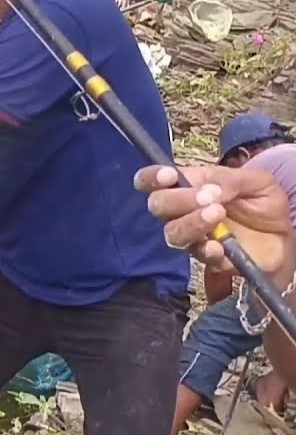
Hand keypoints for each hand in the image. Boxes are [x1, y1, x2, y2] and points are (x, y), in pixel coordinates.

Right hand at [134, 164, 292, 273]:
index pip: (152, 181)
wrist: (285, 235)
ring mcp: (194, 237)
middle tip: (208, 198)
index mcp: (188, 187)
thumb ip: (230, 180)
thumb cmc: (264, 202)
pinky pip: (199, 256)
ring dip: (191, 223)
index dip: (151, 178)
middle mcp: (182, 212)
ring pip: (172, 233)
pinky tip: (221, 245)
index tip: (169, 176)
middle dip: (177, 200)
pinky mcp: (211, 258)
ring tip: (217, 214)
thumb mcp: (256, 181)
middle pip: (158, 206)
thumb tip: (208, 189)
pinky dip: (208, 250)